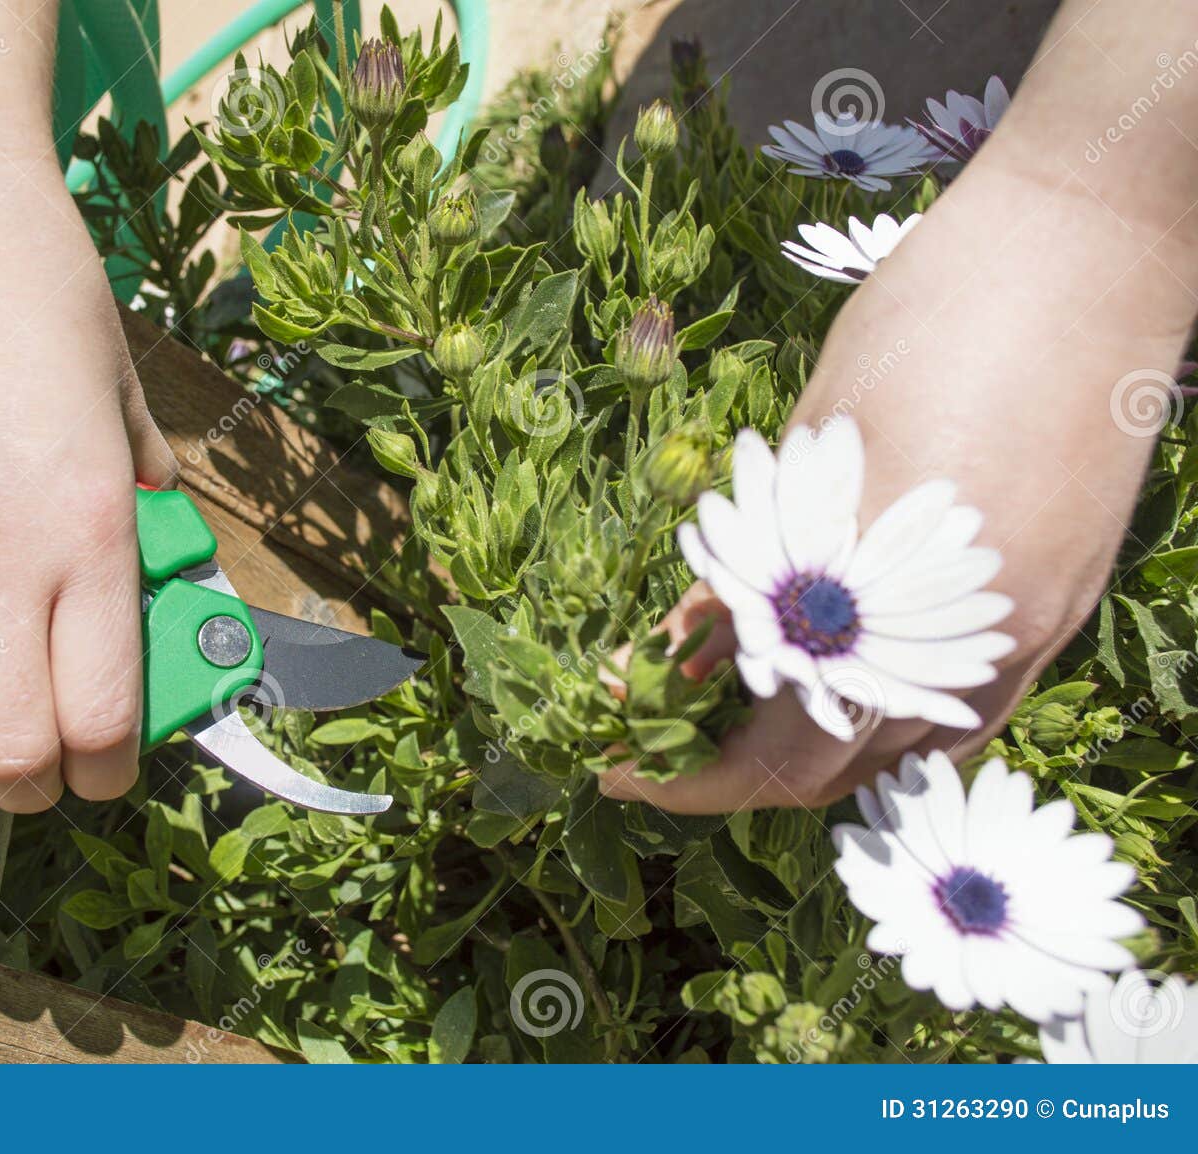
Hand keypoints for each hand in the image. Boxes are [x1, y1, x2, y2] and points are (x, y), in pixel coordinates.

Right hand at [0, 60, 175, 823]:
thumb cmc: (38, 279)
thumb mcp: (125, 385)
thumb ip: (144, 479)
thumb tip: (162, 535)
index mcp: (91, 526)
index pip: (103, 712)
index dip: (107, 773)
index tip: (102, 777)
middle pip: (12, 740)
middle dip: (28, 791)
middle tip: (30, 788)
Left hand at [603, 147, 1192, 811]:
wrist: (1094, 246)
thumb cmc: (929, 318)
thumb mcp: (803, 445)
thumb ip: (743, 570)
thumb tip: (677, 655)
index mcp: (885, 597)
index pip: (773, 748)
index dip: (682, 776)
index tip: (615, 762)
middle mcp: (966, 641)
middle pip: (833, 771)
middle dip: (732, 771)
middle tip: (658, 735)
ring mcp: (1024, 630)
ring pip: (901, 752)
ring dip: (810, 749)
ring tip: (735, 704)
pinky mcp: (1060, 605)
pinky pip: (962, 710)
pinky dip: (883, 718)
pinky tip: (832, 677)